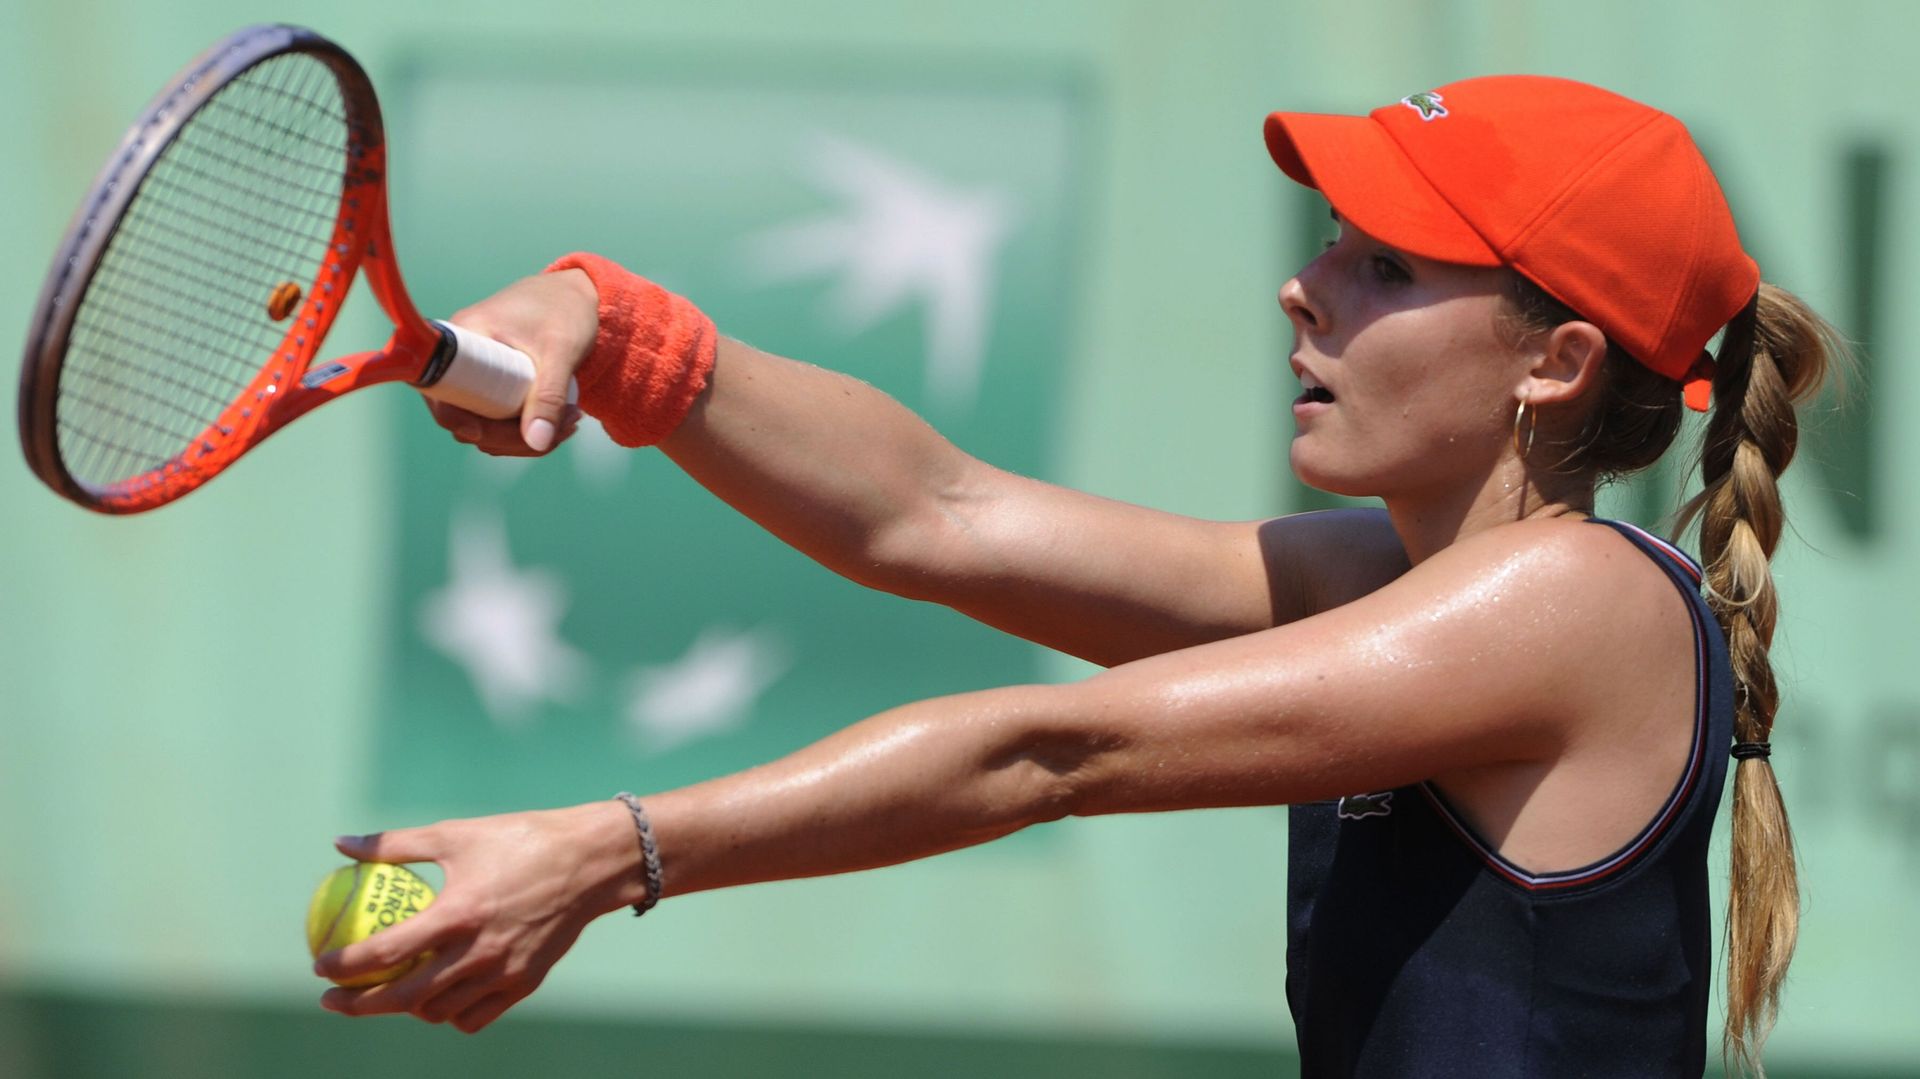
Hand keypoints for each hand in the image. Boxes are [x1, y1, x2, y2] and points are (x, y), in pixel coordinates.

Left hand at [314, 801, 640, 1032]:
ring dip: (405, 1008)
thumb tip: (342, 845)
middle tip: (335, 997)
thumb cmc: (520, 840)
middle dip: (359, 1005)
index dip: (345, 964)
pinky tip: (437, 995)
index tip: (320, 966)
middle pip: (404, 997)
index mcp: (459, 913)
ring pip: (438, 1012)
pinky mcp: (524, 983)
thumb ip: (396, 845)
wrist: (590, 862)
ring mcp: (504, 972)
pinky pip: (474, 1016)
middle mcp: (479, 951)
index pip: (385, 952)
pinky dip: (449, 1013)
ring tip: (388, 991)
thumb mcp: (456, 834)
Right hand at [424, 268, 598, 456]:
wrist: (577, 296)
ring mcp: (476, 375)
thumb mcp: (560, 353)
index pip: (440, 390)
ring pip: (485, 427)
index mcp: (463, 338)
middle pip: (465, 418)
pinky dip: (528, 431)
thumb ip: (548, 397)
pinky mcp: (494, 387)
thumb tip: (536, 442)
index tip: (483, 432)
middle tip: (562, 427)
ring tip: (571, 419)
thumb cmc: (564, 312)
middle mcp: (461, 358)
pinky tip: (564, 420)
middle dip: (511, 436)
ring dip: (525, 439)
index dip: (455, 417)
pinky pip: (499, 422)